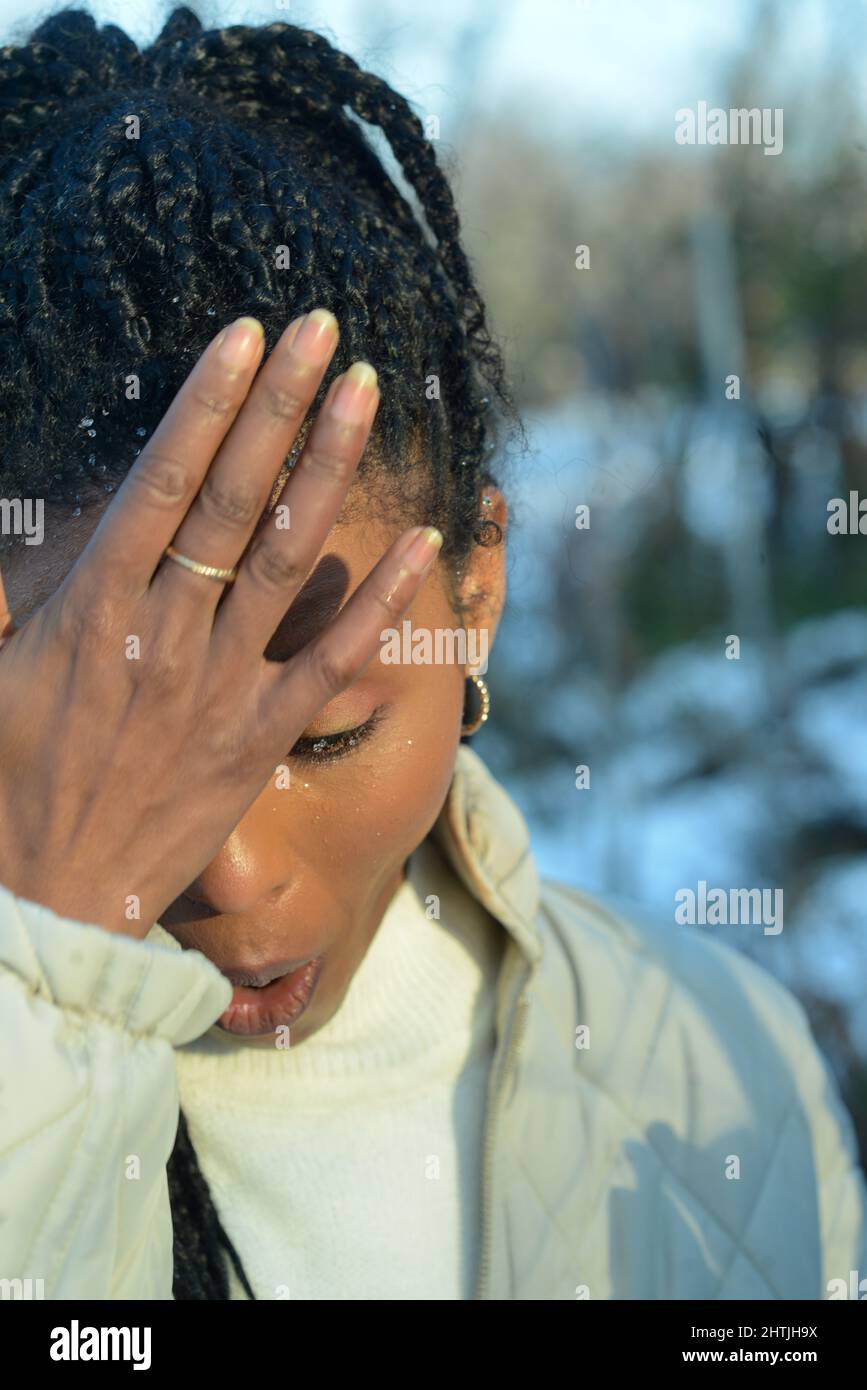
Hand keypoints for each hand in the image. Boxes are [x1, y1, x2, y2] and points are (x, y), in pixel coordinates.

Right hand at [0, 309, 441, 937]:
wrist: (48, 907)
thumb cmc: (0, 791)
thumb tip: (4, 519)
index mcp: (92, 609)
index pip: (162, 481)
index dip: (208, 402)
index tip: (246, 336)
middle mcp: (168, 633)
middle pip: (237, 499)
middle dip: (280, 405)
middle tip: (325, 329)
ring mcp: (223, 687)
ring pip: (291, 559)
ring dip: (331, 470)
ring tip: (368, 395)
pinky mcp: (261, 740)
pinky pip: (332, 663)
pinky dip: (383, 603)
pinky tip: (423, 542)